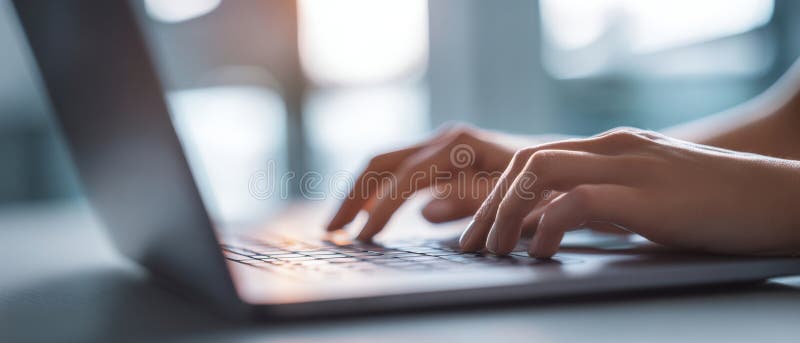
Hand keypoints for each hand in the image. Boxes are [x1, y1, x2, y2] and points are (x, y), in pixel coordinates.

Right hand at [326, 126, 542, 240]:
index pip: (403, 177)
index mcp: (457, 144)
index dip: (380, 209)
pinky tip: (370, 215)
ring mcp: (441, 147)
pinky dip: (380, 194)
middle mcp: (444, 140)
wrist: (566, 167)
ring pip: (386, 166)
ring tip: (342, 224)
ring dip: (362, 194)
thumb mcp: (514, 196)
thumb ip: (471, 200)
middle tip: (332, 229)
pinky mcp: (442, 160)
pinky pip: (400, 174)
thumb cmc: (546, 185)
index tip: (363, 238)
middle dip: (354, 195)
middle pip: (382, 163)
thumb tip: (426, 209)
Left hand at [460, 127, 799, 256]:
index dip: (498, 193)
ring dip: (505, 212)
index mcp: (612, 148)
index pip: (535, 158)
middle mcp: (613, 148)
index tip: (479, 227)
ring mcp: (629, 167)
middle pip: (526, 162)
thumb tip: (555, 226)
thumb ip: (605, 203)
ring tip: (494, 249)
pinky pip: (575, 199)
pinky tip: (540, 252)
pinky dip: (546, 224)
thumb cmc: (717, 207)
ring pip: (539, 170)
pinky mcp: (646, 195)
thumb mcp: (648, 198)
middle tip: (472, 244)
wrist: (782, 199)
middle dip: (489, 204)